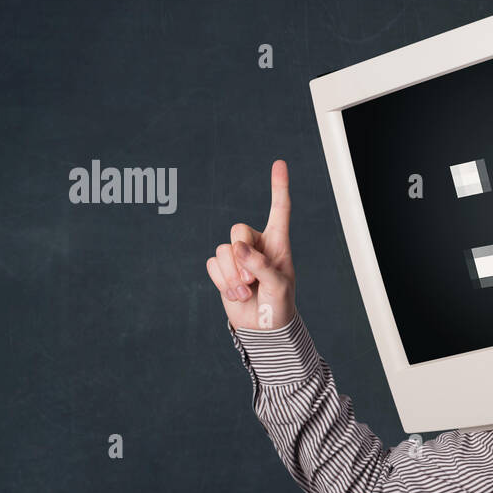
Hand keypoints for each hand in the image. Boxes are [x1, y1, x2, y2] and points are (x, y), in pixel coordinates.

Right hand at [205, 159, 295, 330]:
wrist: (264, 329)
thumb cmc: (280, 306)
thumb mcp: (279, 287)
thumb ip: (262, 266)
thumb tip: (238, 249)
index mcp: (278, 243)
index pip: (279, 210)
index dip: (278, 187)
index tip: (279, 164)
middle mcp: (256, 245)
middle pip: (237, 230)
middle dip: (241, 257)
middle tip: (252, 281)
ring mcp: (238, 257)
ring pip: (223, 251)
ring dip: (232, 276)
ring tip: (247, 292)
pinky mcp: (223, 270)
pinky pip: (213, 265)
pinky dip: (222, 282)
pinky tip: (236, 295)